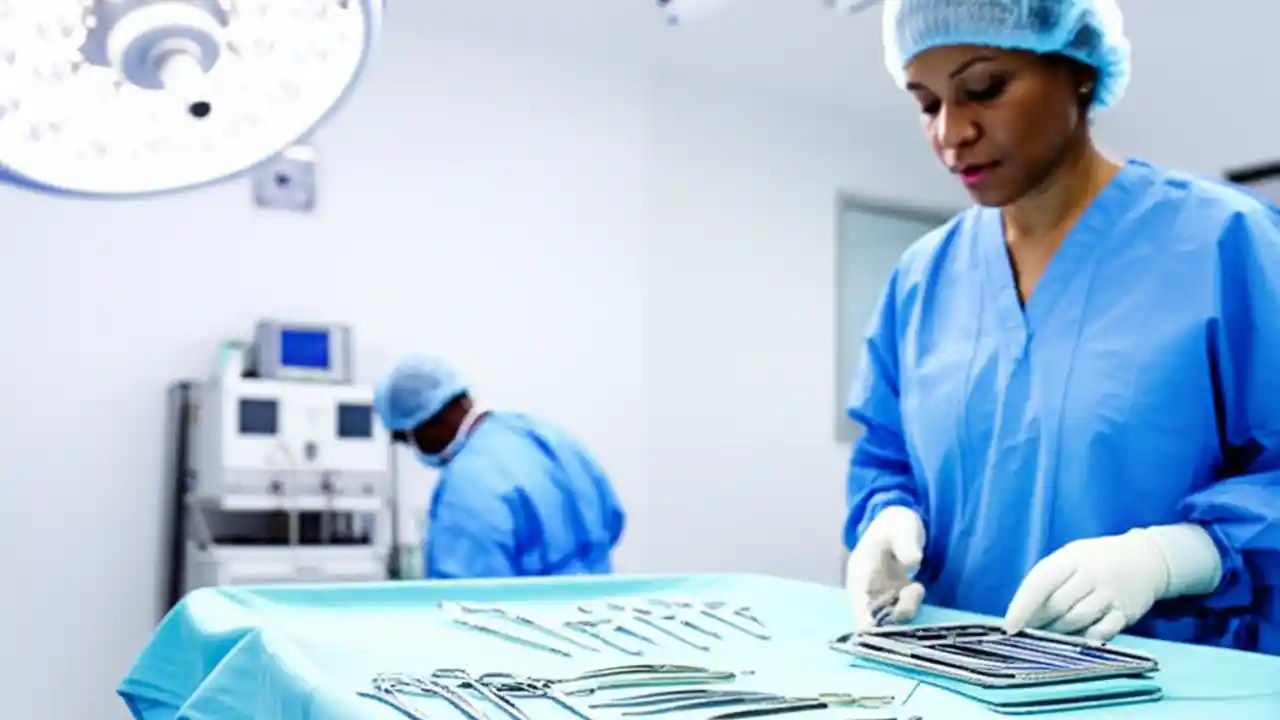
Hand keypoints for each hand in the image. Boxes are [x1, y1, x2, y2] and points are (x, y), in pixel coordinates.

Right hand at [845, 506, 925, 630]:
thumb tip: (913, 562)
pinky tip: (916, 587)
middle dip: (891, 618)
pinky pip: (898, 614)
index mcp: (860, 570)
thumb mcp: (904, 526)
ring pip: (887, 619)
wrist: (899, 525)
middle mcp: (865, 588)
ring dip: (904, 610)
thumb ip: (907, 542)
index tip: (874, 630)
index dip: (864, 618)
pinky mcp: (892, 599)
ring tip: (916, 586)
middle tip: (912, 595)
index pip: (858, 600)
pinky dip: (909, 607)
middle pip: (870, 617)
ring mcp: (878, 595)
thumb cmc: (897, 523)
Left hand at [1004, 525, 1222, 640]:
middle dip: (1038, 623)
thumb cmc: (1096, 561)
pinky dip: (1084, 639)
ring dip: (1058, 632)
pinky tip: (1074, 640)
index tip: (1009, 626)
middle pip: (1057, 605)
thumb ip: (1048, 581)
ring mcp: (1111, 594)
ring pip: (1077, 620)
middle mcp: (1092, 574)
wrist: (1146, 559)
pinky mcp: (1126, 613)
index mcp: (1071, 558)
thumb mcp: (1070, 558)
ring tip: (1048, 636)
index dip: (1022, 606)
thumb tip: (1022, 614)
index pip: (1041, 582)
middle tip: (1028, 632)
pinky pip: (1101, 632)